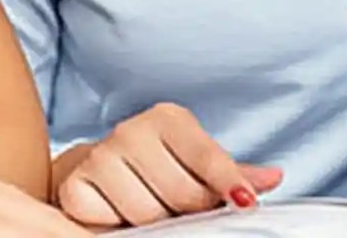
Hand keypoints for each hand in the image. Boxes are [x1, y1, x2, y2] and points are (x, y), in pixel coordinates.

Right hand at [55, 103, 283, 226]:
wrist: (94, 168)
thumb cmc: (155, 164)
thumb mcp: (195, 162)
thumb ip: (232, 173)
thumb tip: (272, 178)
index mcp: (168, 119)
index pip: (208, 157)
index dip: (229, 184)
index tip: (245, 203)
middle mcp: (131, 131)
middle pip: (182, 194)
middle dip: (190, 211)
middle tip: (184, 211)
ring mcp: (100, 156)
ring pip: (148, 215)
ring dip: (156, 222)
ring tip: (152, 207)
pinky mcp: (74, 187)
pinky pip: (112, 224)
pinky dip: (122, 226)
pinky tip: (122, 212)